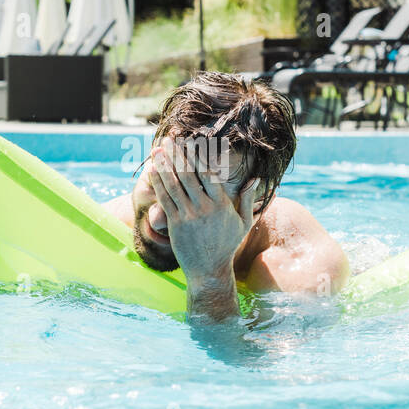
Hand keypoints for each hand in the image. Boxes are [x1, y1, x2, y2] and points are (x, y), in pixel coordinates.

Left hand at [150, 136, 256, 287]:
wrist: (209, 270)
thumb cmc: (227, 245)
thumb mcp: (244, 223)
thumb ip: (248, 199)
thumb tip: (255, 178)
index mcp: (222, 203)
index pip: (207, 172)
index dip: (197, 155)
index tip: (190, 141)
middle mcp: (205, 207)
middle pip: (188, 174)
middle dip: (177, 154)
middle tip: (168, 139)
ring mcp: (188, 215)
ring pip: (174, 184)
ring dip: (164, 164)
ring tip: (157, 149)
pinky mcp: (175, 224)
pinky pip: (165, 199)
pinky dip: (158, 183)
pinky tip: (152, 171)